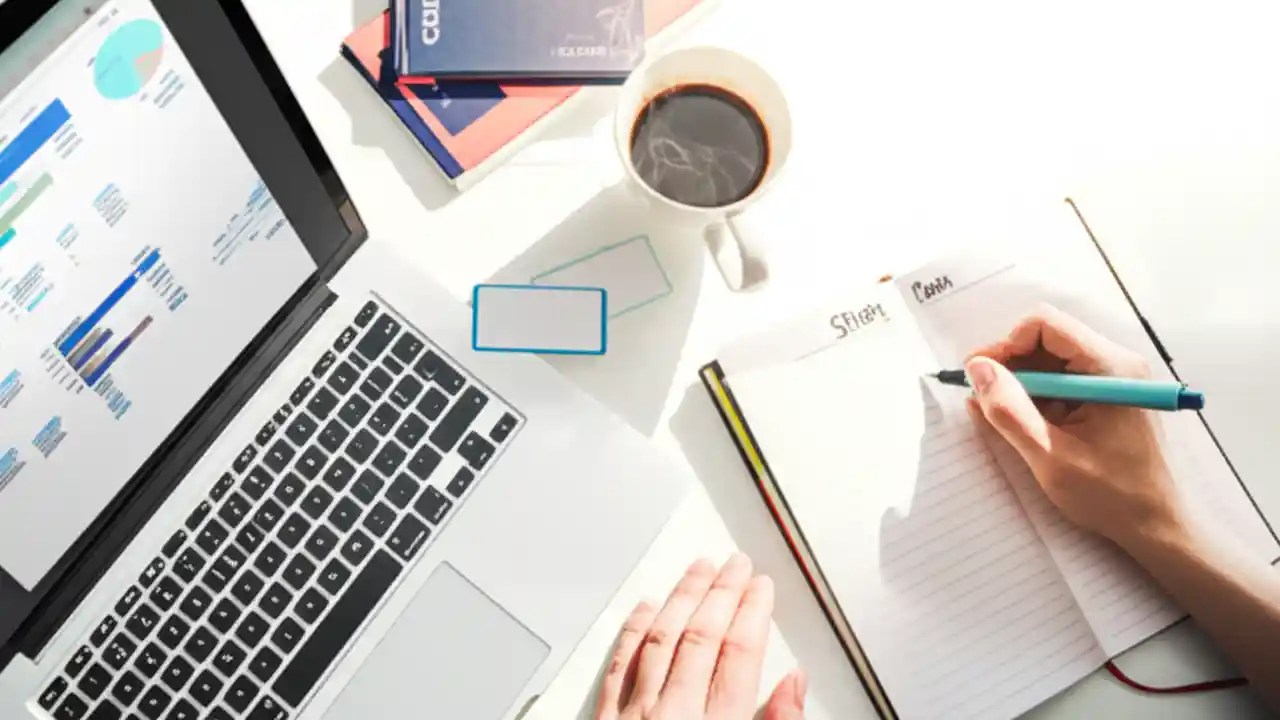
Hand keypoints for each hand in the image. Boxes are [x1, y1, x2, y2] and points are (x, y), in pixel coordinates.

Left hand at [595, 554, 806, 719]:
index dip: (753, 612)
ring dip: (682, 597)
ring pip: (660, 638)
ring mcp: (634, 716)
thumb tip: (794, 684)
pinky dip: (634, 630)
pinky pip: (618, 664)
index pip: (740, 653)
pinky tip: (646, 607)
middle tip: (737, 564)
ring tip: (699, 569)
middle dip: (723, 592)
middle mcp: (673, 714)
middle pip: (701, 636)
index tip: (762, 587)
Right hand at [964, 304, 1185, 550]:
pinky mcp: (1109, 392)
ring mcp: (1114, 376)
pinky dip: (1038, 394)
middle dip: (1010, 363)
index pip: (1046, 325)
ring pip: (1051, 356)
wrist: (1156, 524)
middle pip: (1047, 337)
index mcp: (1110, 369)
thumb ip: (1010, 411)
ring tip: (1005, 416)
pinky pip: (1063, 376)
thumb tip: (977, 370)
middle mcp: (1117, 362)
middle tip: (984, 398)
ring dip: (1021, 381)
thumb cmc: (1111, 496)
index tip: (981, 376)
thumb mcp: (1050, 457)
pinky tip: (1029, 423)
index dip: (1005, 344)